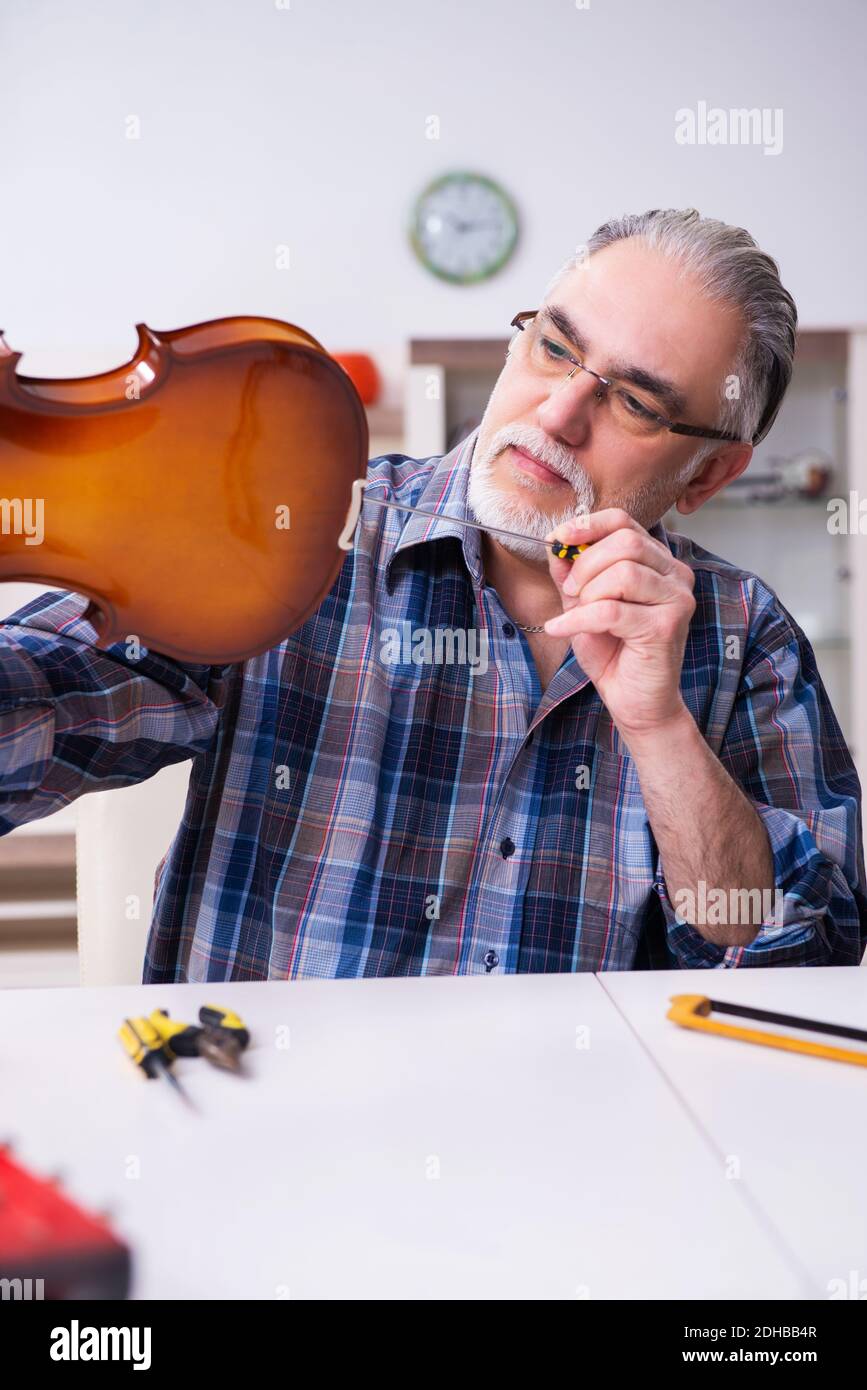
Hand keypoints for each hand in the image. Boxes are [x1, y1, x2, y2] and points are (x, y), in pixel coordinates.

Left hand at [542, 509, 695, 739]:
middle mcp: (675, 575)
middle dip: (585, 564)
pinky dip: (578, 620)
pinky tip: (561, 630)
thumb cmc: (614, 654)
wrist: (635, 702)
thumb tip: (555, 544)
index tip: (559, 537)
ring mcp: (677, 599)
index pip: (625, 522)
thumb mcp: (584, 605)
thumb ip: (572, 573)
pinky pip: (612, 610)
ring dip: (588, 594)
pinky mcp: (667, 626)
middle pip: (625, 542)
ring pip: (623, 573)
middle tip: (570, 592)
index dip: (589, 524)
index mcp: (658, 563)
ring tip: (576, 615)